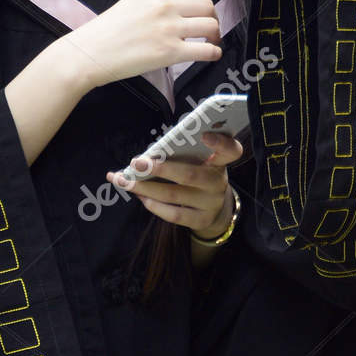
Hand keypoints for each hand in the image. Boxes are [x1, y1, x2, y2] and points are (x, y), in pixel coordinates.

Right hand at [57, 0, 221, 91]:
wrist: (88, 53)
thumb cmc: (107, 31)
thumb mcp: (133, 1)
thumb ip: (158, 1)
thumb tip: (184, 11)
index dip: (205, 2)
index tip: (205, 12)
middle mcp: (164, 4)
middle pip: (207, 7)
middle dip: (212, 19)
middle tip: (210, 30)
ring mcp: (168, 28)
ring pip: (211, 26)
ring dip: (215, 36)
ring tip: (211, 42)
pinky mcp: (170, 52)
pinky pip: (206, 50)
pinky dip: (214, 53)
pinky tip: (211, 55)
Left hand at [108, 129, 244, 235]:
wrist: (212, 208)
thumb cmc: (199, 174)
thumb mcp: (200, 162)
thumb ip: (184, 154)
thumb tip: (148, 154)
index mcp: (220, 161)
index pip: (231, 150)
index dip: (220, 143)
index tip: (204, 135)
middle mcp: (218, 182)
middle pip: (190, 175)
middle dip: (160, 169)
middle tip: (136, 162)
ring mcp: (211, 203)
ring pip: (174, 195)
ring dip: (145, 187)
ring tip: (124, 180)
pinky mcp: (201, 220)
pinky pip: (173, 214)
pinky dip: (153, 204)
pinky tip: (139, 195)